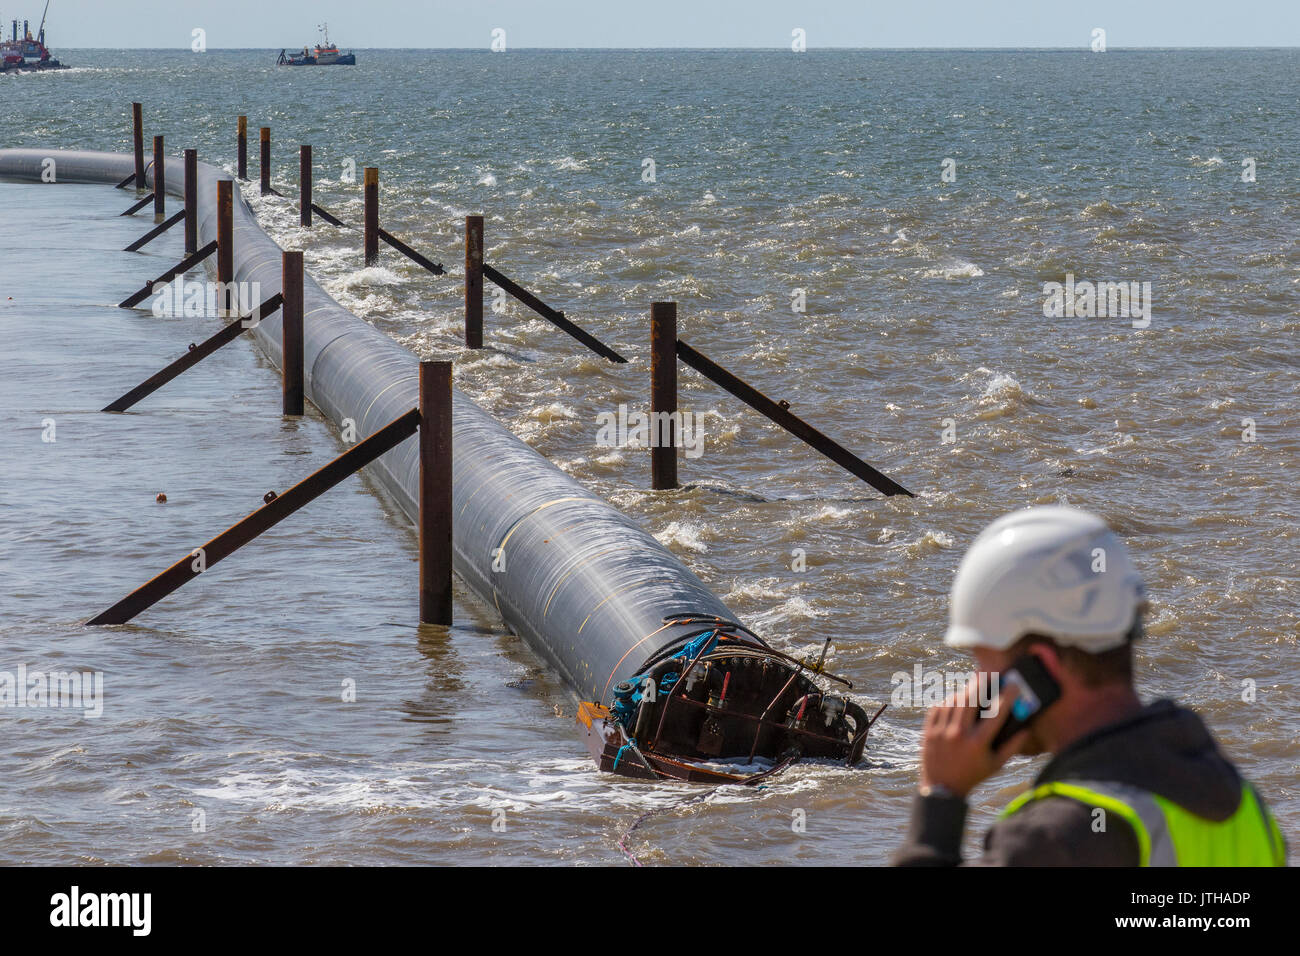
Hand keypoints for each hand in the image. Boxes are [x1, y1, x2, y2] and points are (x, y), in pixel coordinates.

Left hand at [918, 676, 1029, 798]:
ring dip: (964, 691)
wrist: (942, 789)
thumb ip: (1013, 747)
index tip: (1014, 685)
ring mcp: (941, 732)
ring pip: (953, 701)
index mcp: (978, 743)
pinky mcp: (928, 731)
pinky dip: (947, 701)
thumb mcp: (996, 765)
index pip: (996, 713)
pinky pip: (938, 708)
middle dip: (980, 684)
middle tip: (987, 675)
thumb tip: (1027, 728)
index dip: (1007, 696)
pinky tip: (955, 699)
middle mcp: (958, 735)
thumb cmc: (973, 776)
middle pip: (970, 700)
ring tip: (972, 687)